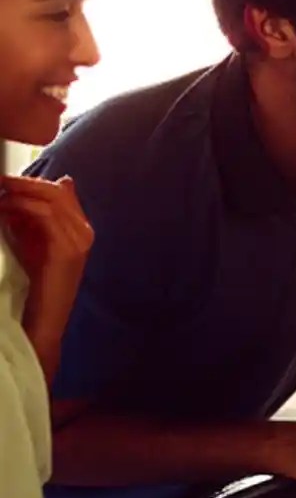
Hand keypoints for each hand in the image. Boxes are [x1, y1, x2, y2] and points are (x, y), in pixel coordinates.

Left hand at [0, 175, 93, 336]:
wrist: (45, 318)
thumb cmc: (36, 284)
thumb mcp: (32, 244)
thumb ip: (30, 220)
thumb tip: (15, 196)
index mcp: (80, 229)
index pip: (61, 192)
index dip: (32, 182)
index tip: (5, 179)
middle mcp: (85, 231)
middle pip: (58, 192)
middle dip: (25, 182)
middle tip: (0, 179)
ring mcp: (80, 240)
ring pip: (53, 200)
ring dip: (21, 192)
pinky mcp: (68, 250)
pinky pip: (47, 216)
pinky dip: (23, 207)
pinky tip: (5, 208)